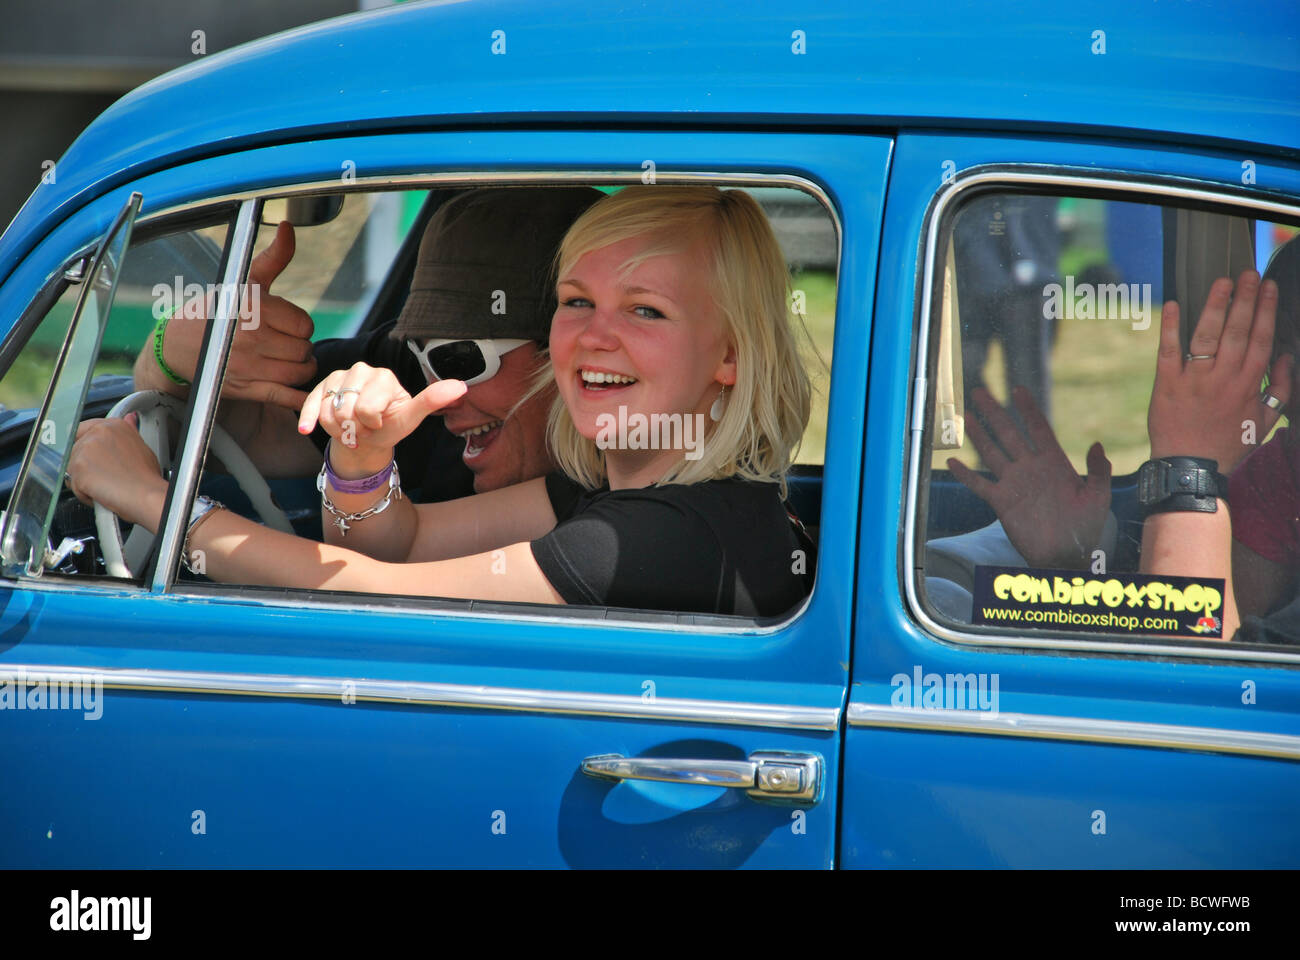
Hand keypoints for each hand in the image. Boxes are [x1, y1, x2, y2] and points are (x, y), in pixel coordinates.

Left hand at [66, 413, 168, 529]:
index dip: (88, 447)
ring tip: (106, 485)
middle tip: (105, 475)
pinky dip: (84, 493)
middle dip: (85, 465)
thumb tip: (129, 418)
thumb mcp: (141, 447)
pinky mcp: (77, 468)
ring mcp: (85, 450)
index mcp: (113, 425)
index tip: (97, 458)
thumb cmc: (146, 477)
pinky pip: (72, 484)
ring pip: (70, 467)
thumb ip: (128, 432)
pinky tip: (101, 493)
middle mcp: (97, 433)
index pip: (83, 429)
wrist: (146, 495)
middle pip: (74, 449)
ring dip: (83, 479)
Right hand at [160, 221, 316, 408]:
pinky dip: (300, 397)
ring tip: (286, 360)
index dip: (299, 326)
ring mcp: (250, 366)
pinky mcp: (248, 389)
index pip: (304, 325)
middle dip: (299, 347)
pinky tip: (301, 392)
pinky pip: (287, 397)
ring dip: (299, 368)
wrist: (177, 347)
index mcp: (254, 308)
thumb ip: (273, 258)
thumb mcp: (244, 282)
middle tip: (283, 344)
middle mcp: (252, 337)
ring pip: (300, 372)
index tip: (285, 326)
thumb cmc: (216, 311)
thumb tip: (288, 226)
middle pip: (305, 349)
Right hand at [298, 363, 467, 476]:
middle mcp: (362, 370)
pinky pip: (309, 404)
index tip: (377, 424)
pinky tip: (306, 430)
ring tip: (350, 427)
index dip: (370, 425)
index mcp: (385, 376)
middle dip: (354, 428)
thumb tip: (461, 386)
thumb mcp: (411, 418)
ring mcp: (340, 376)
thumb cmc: (390, 426)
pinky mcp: (321, 386)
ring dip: (338, 428)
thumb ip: (432, 401)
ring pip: (328, 410)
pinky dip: (309, 420)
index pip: (367, 408)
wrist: (366, 437)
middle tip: (363, 428)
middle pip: (346, 410)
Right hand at [948, 386, 1111, 568]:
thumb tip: (1097, 444)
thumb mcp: (1098, 497)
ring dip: (978, 434)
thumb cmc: (1085, 529)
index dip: (1028, 409)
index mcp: (1054, 463)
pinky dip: (965, 474)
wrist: (1065, 556)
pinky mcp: (1002, 502)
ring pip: (992, 453)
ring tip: (965, 416)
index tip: (1018, 390)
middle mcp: (1030, 468)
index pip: (1038, 429)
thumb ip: (1098, 471)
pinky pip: (979, 484)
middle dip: (995, 412)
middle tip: (980, 392)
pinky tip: (953, 462)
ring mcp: (1014, 484)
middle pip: (1009, 433)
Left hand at [1148, 270, 1289, 473]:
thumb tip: (1285, 358)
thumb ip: (1280, 389)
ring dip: (1216, 306)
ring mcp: (1194, 380)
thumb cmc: (1228, 444)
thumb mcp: (1265, 421)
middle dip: (1245, 300)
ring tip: (1223, 282)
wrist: (1190, 467)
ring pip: (1207, 336)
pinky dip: (1172, 328)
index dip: (1266, 311)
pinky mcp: (1167, 385)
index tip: (1269, 287)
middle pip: (1237, 332)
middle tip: (1249, 274)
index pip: (1260, 339)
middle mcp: (1223, 378)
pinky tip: (1176, 305)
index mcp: (1248, 385)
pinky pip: (1169, 351)